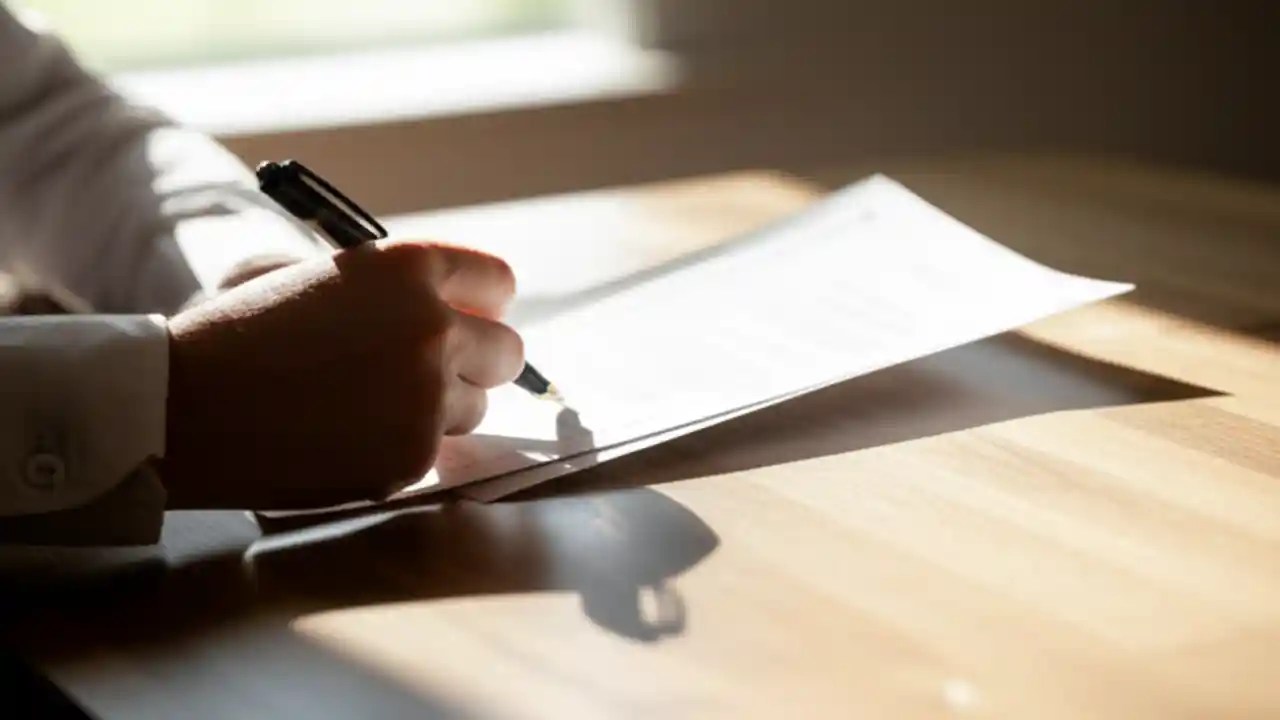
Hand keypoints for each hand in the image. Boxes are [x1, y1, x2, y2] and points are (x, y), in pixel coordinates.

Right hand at [160, 240, 523, 509]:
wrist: (183, 405)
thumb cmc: (235, 331)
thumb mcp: (314, 274)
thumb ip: (386, 286)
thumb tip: (445, 309)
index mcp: (408, 268)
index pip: (497, 282)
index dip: (483, 305)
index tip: (469, 320)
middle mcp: (433, 327)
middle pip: (508, 351)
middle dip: (477, 362)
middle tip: (432, 372)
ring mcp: (427, 396)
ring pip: (476, 407)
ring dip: (440, 409)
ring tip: (367, 406)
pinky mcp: (411, 455)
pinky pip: (435, 452)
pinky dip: (401, 448)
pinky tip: (346, 438)